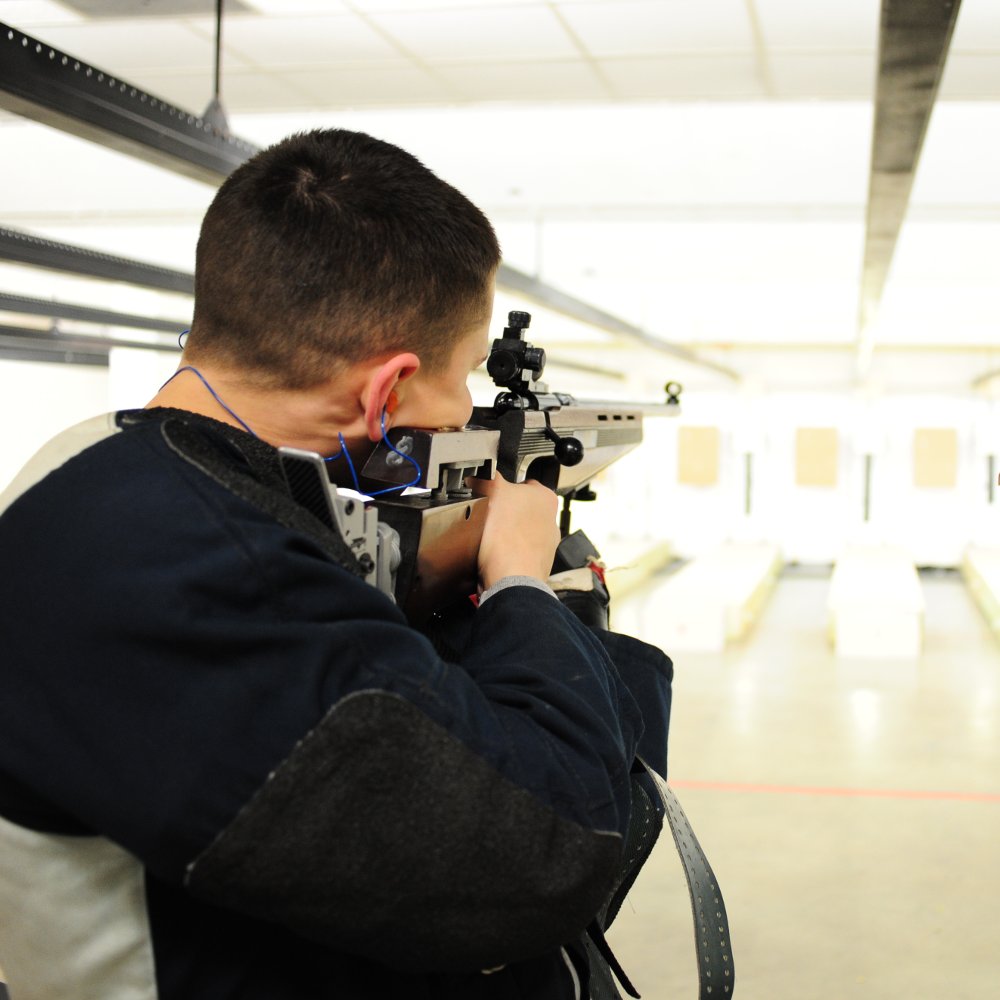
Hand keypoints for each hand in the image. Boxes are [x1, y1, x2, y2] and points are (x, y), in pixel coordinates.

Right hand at [471, 475, 559, 590]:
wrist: (511, 580)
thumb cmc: (510, 538)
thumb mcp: (497, 493)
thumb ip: (492, 479)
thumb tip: (482, 476)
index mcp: (547, 498)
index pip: (523, 482)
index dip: (503, 485)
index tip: (491, 491)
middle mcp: (550, 520)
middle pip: (522, 507)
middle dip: (505, 509)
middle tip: (488, 512)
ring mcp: (544, 544)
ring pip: (519, 530)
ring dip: (504, 531)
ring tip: (489, 534)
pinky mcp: (533, 563)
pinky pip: (515, 550)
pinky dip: (505, 550)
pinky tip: (493, 551)